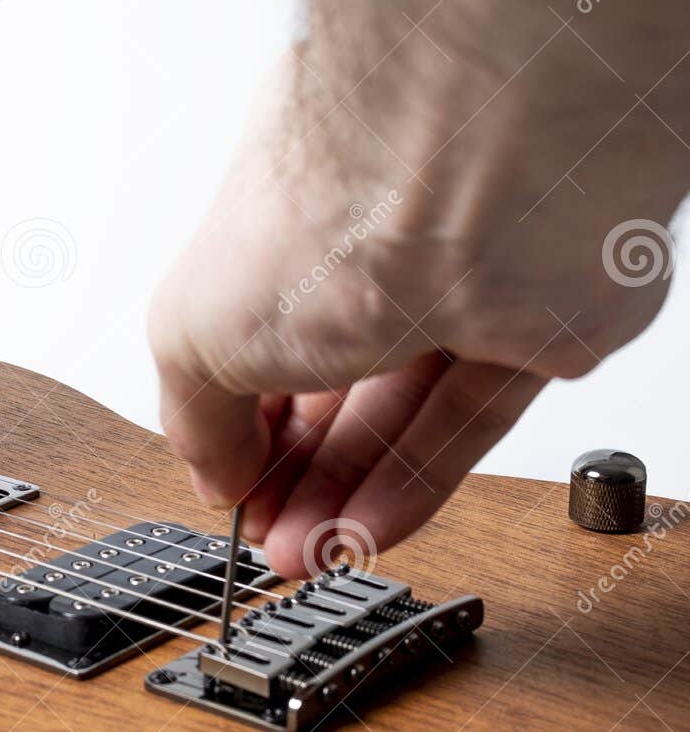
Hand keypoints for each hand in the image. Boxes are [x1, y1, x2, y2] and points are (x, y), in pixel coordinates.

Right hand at [150, 0, 689, 577]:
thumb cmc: (324, 209)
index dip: (239, 420)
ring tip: (302, 554)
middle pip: (328, 383)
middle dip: (290, 473)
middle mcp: (371, 243)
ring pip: (399, 410)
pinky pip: (468, 420)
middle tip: (265, 535)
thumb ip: (197, 418)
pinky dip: (412, 483)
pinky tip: (362, 531)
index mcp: (284, 217)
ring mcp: (460, 283)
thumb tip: (219, 475)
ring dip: (344, 492)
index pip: (257, 334)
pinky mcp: (538, 326)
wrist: (469, 178)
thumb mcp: (192, 332)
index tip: (227, 483)